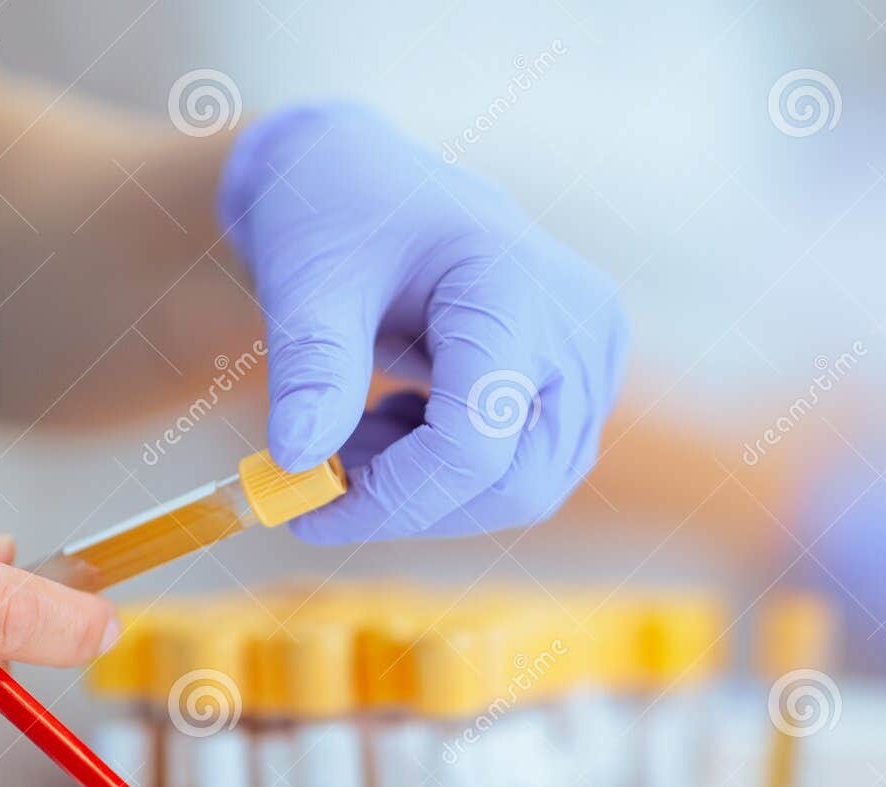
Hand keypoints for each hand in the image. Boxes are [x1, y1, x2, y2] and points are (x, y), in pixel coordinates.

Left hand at [218, 102, 628, 541]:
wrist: (361, 174)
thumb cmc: (333, 208)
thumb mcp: (305, 279)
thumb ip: (310, 368)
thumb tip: (296, 463)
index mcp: (513, 288)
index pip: (475, 445)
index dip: (391, 500)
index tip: (303, 512)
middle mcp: (577, 326)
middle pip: (518, 483)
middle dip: (414, 504)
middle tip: (328, 479)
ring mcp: (589, 354)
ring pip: (527, 487)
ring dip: (430, 490)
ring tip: (357, 434)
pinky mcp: (580, 377)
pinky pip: (528, 465)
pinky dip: (450, 469)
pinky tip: (395, 421)